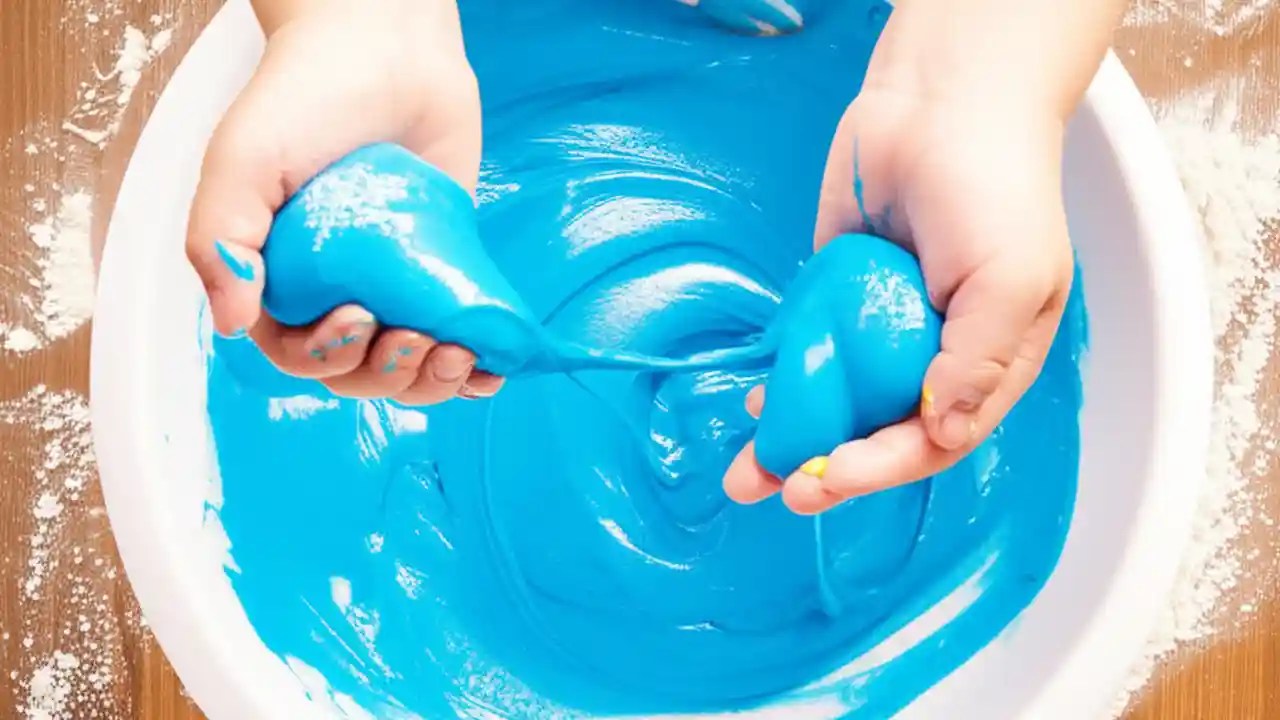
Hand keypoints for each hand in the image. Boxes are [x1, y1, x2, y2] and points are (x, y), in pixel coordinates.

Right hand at [186, 0, 503, 403]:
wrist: (386, 46)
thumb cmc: (305, 96)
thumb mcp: (243, 160)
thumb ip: (220, 238)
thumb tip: (232, 323)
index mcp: (278, 279)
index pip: (298, 354)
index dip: (328, 357)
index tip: (358, 317)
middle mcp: (333, 290)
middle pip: (357, 373)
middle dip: (389, 375)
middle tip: (418, 339)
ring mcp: (391, 284)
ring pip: (408, 368)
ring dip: (433, 381)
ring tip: (459, 356)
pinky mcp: (441, 270)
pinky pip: (457, 336)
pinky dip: (475, 368)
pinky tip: (490, 371)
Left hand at [724, 88, 1073, 513]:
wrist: (940, 99)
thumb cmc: (995, 187)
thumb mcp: (1012, 279)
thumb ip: (978, 361)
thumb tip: (940, 433)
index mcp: (986, 364)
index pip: (934, 441)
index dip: (882, 467)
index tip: (828, 476)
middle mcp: (931, 356)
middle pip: (877, 433)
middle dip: (828, 468)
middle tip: (779, 488)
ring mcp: (880, 327)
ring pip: (835, 402)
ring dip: (794, 438)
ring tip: (744, 471)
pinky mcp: (836, 296)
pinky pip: (807, 351)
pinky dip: (783, 380)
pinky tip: (754, 399)